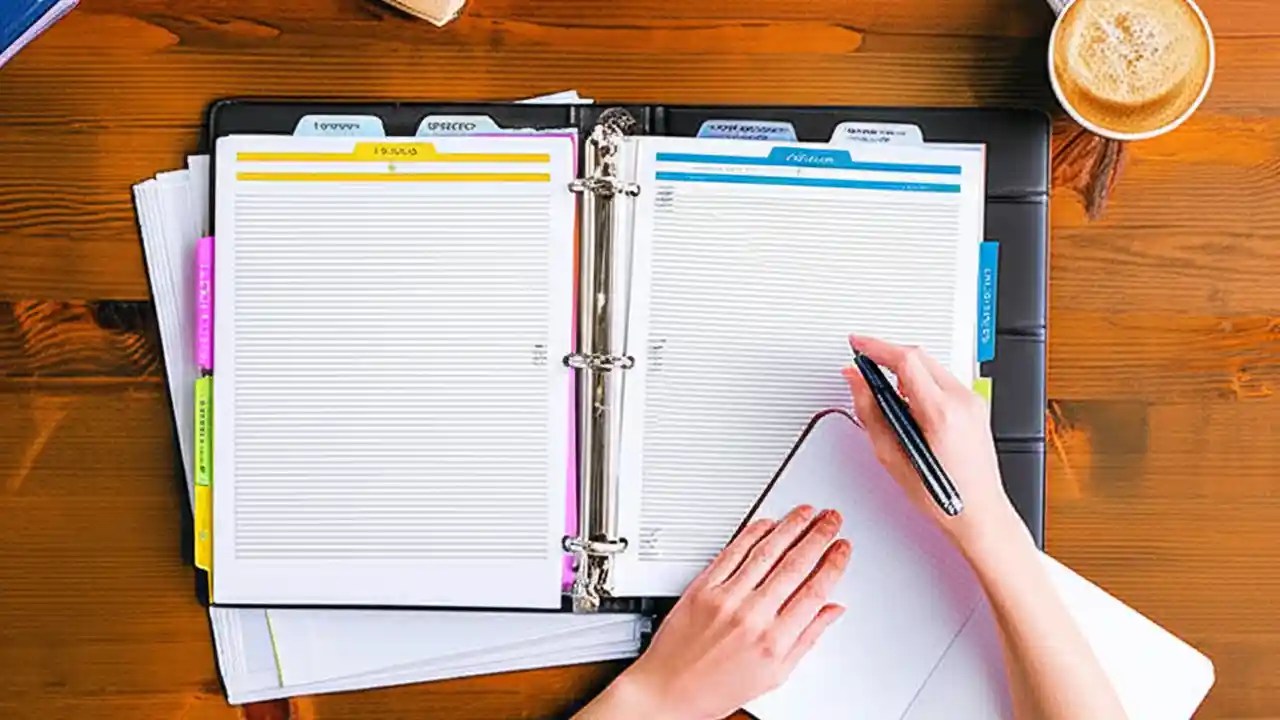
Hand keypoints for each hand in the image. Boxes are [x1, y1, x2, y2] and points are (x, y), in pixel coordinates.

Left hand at [577, 506, 851, 719]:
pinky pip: (732, 552)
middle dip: (818, 536)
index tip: (842, 548)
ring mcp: (726, 598)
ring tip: (806, 512)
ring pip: (766, 551)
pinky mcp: (703, 588)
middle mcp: (752, 615)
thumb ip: (807, 638)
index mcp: (775, 640)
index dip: (833, 564)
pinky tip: (767, 522)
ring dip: (790, 526)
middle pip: (795, 564)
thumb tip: (832, 611)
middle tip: (832, 519)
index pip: (814, 590)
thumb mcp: (775, 674)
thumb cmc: (716, 688)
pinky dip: (752, 533)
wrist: (668, 690)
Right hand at [842, 334, 1031, 562]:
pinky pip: (942, 379)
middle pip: (919, 356)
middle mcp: (962, 401)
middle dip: (887, 355)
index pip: (906, 360)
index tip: (858, 345)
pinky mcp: (976, 405)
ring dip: (904, 369)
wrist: (979, 512)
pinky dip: (920, 381)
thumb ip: (870, 411)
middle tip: (864, 365)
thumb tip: (857, 382)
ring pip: (930, 365)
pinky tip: (907, 401)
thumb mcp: (891, 456)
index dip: (876, 347)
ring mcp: (973, 401)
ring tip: (883, 390)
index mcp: (941, 413)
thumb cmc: (942, 495)